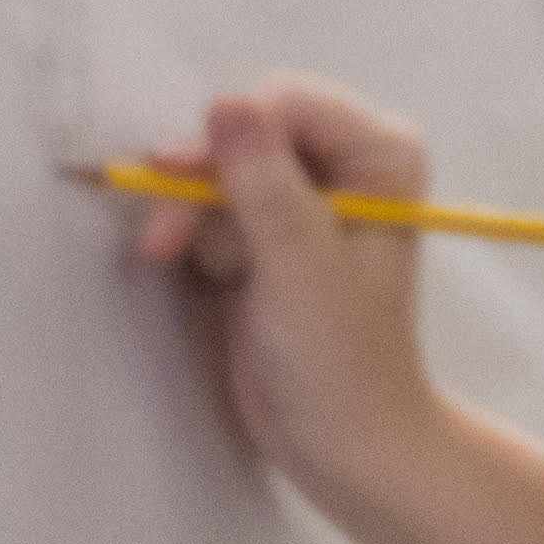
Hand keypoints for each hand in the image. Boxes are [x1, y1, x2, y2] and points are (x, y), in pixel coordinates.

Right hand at [130, 78, 448, 498]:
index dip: (230, 137)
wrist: (343, 441)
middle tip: (164, 237)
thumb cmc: (341, 362)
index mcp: (379, 156)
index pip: (286, 102)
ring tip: (195, 268)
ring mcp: (302, 197)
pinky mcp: (264, 232)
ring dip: (192, 216)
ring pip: (215, 168)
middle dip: (201, 182)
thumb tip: (225, 102)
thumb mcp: (299, 268)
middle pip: (244, 131)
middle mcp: (346, 165)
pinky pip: (207, 204)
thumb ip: (263, 183)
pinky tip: (204, 275)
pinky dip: (192, 235)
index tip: (178, 177)